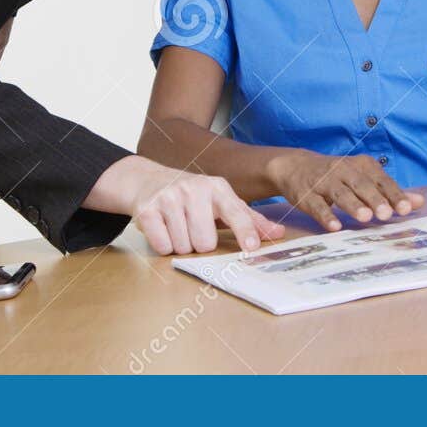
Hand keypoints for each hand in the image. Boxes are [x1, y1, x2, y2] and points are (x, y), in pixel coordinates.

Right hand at [88, 156, 285, 254]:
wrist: (147, 179)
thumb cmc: (191, 196)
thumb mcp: (220, 200)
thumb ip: (248, 218)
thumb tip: (279, 234)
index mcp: (218, 187)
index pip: (235, 212)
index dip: (245, 231)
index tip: (252, 247)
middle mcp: (194, 189)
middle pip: (206, 242)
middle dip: (199, 243)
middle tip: (193, 228)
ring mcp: (169, 198)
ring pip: (184, 247)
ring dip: (180, 244)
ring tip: (176, 225)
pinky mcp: (147, 210)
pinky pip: (162, 246)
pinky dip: (162, 244)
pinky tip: (162, 228)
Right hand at [266, 150, 425, 231]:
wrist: (296, 166)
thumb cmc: (339, 176)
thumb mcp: (365, 179)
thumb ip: (390, 191)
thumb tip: (419, 202)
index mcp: (362, 166)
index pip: (381, 180)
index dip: (393, 194)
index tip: (405, 209)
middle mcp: (344, 170)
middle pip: (362, 185)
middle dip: (375, 199)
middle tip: (387, 214)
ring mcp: (324, 181)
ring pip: (340, 193)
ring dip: (353, 205)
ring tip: (365, 218)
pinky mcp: (306, 194)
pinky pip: (317, 205)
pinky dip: (325, 215)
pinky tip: (334, 227)